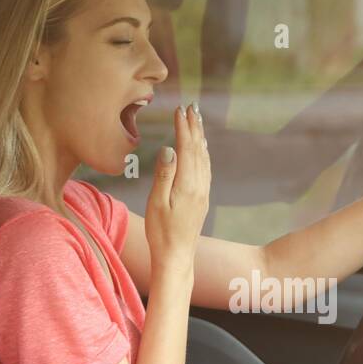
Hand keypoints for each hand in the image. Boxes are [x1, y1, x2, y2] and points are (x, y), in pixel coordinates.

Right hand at [145, 103, 211, 274]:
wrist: (177, 256)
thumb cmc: (160, 232)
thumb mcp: (156, 203)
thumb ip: (164, 175)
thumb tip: (169, 149)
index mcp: (187, 185)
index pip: (187, 148)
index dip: (183, 128)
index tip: (179, 110)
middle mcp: (199, 186)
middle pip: (198, 150)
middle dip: (194, 127)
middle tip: (192, 107)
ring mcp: (203, 193)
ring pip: (204, 158)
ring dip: (200, 138)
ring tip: (197, 121)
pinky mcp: (202, 199)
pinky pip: (206, 169)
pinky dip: (203, 153)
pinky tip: (201, 149)